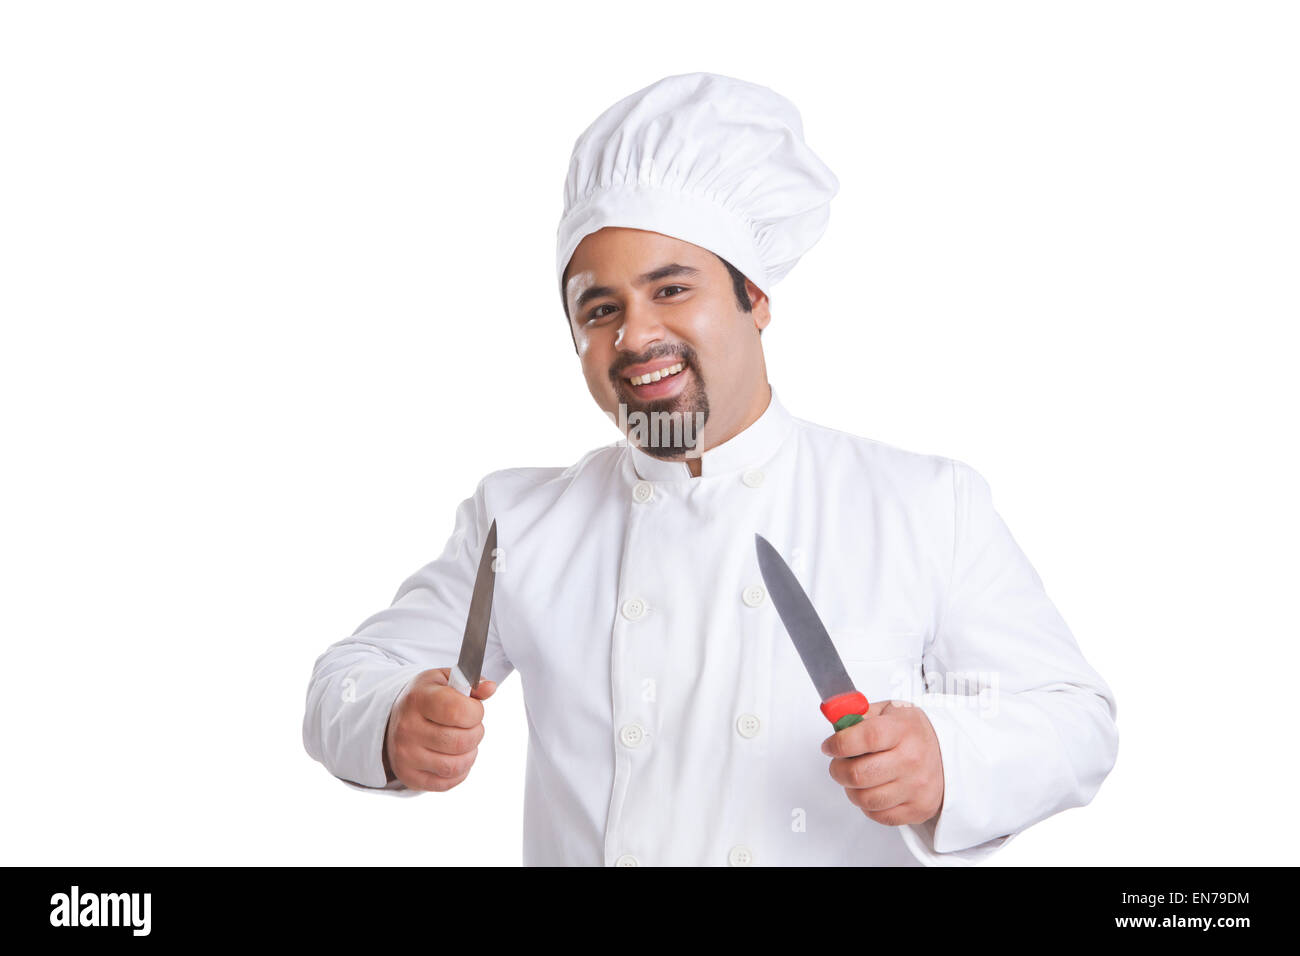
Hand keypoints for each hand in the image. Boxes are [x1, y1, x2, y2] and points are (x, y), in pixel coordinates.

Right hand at [382, 667, 497, 791]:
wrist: (394, 719)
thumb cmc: (426, 698)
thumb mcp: (445, 681)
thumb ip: (471, 682)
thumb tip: (490, 688)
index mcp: (418, 699)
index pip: (457, 711)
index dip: (475, 712)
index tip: (473, 709)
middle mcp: (407, 729)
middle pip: (460, 741)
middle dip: (476, 733)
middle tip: (470, 726)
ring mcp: (406, 756)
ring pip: (456, 765)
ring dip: (470, 753)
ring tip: (464, 741)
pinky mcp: (409, 776)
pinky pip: (448, 782)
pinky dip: (460, 771)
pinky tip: (454, 756)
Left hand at [821, 699, 943, 826]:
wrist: (947, 752)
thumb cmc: (913, 732)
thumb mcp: (889, 710)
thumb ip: (859, 713)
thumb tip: (834, 720)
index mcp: (903, 731)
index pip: (866, 738)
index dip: (840, 743)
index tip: (829, 746)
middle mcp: (912, 760)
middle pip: (860, 774)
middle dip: (837, 770)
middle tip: (838, 764)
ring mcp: (916, 787)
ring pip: (865, 799)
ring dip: (850, 789)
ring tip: (855, 778)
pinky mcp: (918, 809)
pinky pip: (879, 815)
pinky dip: (867, 805)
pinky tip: (871, 790)